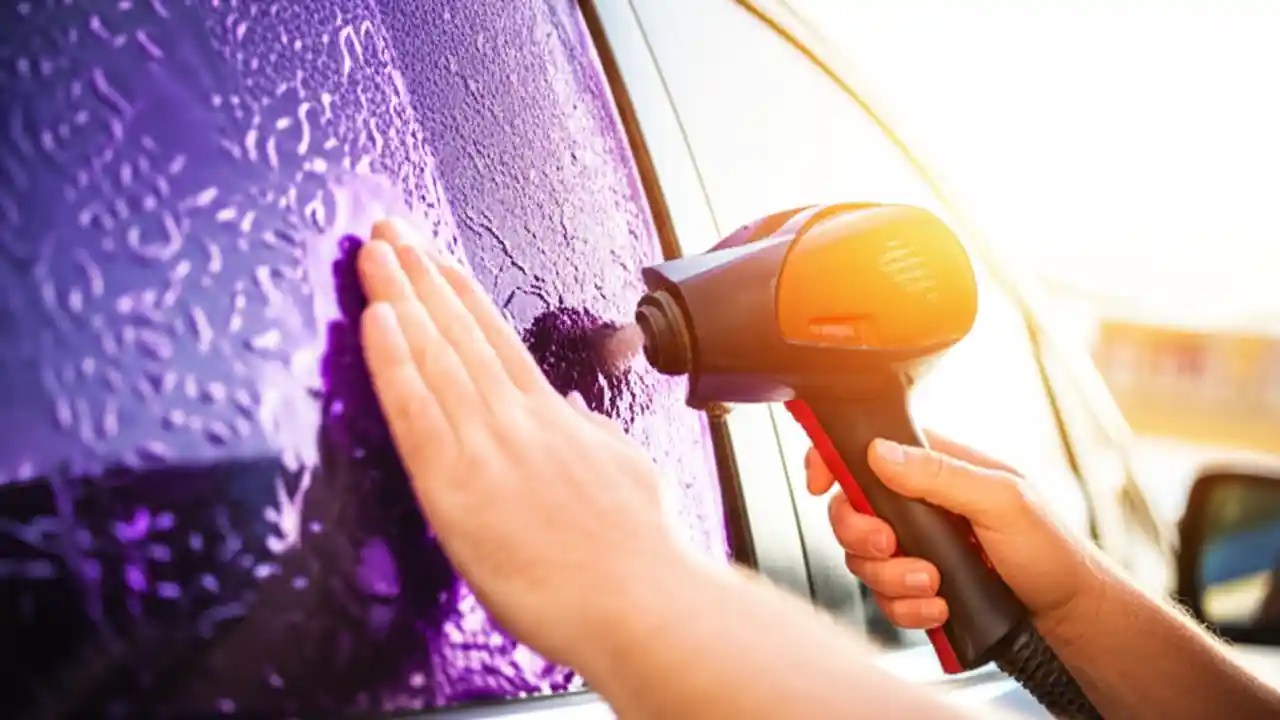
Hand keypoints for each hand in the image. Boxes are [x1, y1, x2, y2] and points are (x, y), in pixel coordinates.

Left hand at [356, 218, 693, 665]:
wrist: (640, 601)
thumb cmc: (639, 549)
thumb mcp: (621, 468)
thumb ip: (584, 433)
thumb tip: (564, 407)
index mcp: (551, 416)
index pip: (494, 339)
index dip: (459, 293)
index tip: (435, 257)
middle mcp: (514, 419)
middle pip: (457, 332)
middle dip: (421, 274)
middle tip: (390, 226)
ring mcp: (484, 447)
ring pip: (433, 356)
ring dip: (400, 296)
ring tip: (375, 248)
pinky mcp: (454, 487)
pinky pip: (414, 411)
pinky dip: (393, 361)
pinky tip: (375, 318)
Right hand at [806, 433, 1106, 644]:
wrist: (1069, 619)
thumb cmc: (1051, 550)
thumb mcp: (1003, 501)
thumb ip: (940, 474)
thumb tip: (880, 451)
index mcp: (936, 466)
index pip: (868, 448)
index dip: (833, 460)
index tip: (821, 484)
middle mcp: (918, 504)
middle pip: (850, 509)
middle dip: (861, 534)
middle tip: (892, 546)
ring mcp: (916, 547)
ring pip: (862, 559)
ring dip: (891, 578)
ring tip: (933, 584)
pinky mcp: (918, 586)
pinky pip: (883, 598)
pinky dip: (905, 608)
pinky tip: (939, 607)